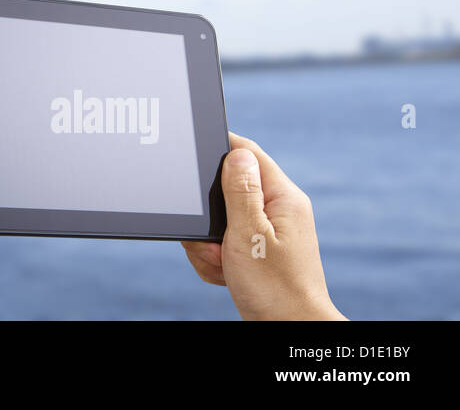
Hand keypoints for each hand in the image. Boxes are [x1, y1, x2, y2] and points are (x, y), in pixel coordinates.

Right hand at [182, 132, 343, 319]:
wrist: (288, 330)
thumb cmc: (275, 289)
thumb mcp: (248, 233)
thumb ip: (240, 190)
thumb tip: (237, 152)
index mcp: (283, 198)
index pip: (248, 153)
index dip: (218, 150)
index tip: (192, 159)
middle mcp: (279, 211)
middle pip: (227, 190)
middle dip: (209, 218)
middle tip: (213, 243)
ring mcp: (270, 231)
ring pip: (221, 220)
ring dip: (209, 244)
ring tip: (222, 264)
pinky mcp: (259, 250)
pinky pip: (225, 242)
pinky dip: (217, 259)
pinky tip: (225, 274)